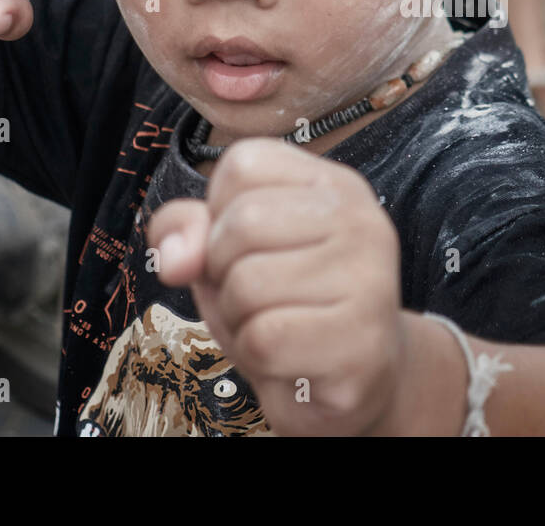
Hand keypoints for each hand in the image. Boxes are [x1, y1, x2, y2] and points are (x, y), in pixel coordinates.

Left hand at [146, 138, 404, 435]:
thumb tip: (173, 258)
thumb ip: (189, 230)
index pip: (242, 165)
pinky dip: (259, 359)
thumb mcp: (227, 255)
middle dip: (225, 274)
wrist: (356, 380)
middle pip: (241, 224)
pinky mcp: (364, 339)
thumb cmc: (286, 307)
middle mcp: (362, 219)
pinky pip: (264, 339)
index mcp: (333, 184)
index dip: (220, 216)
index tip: (254, 249)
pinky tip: (293, 361)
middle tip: (265, 300)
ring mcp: (371, 277)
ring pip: (247, 285)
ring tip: (280, 330)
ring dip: (241, 321)